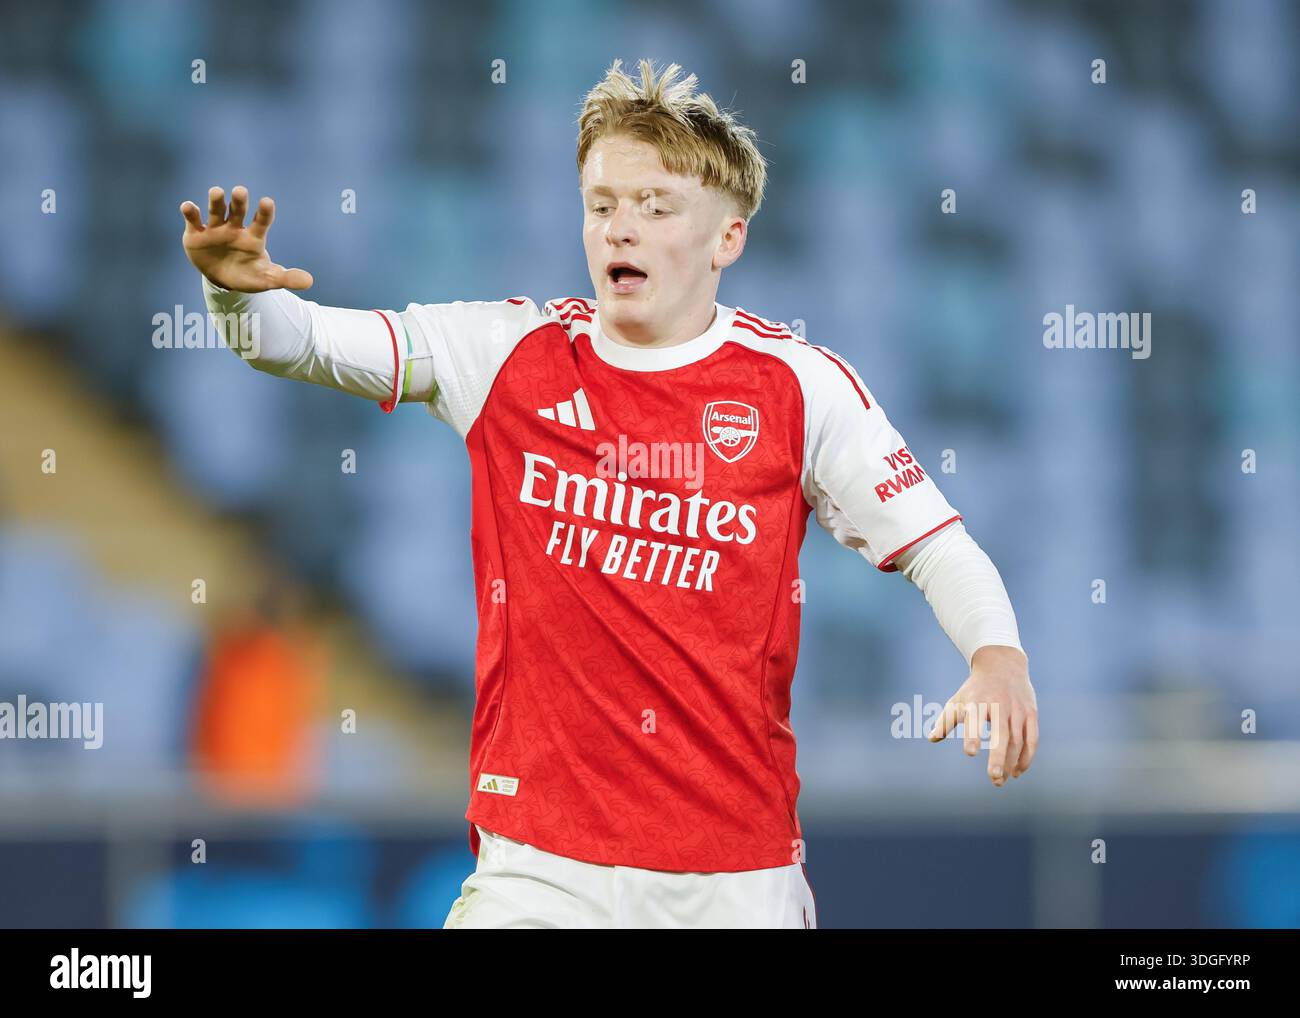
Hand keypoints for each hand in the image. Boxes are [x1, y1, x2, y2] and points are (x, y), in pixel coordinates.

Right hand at [179, 185, 313, 291]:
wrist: (222, 279)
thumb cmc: (247, 274)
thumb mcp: (266, 278)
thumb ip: (286, 278)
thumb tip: (309, 281)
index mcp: (253, 237)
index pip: (261, 221)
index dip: (264, 212)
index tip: (267, 202)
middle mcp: (235, 228)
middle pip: (238, 211)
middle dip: (239, 201)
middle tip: (240, 191)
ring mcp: (215, 228)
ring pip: (216, 210)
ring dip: (216, 201)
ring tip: (217, 191)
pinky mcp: (196, 233)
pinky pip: (193, 220)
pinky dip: (190, 212)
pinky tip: (188, 207)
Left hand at [927, 645, 1037, 786]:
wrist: (1003, 665)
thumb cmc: (975, 689)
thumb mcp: (958, 700)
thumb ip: (945, 720)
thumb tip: (932, 738)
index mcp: (978, 701)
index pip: (975, 719)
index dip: (973, 735)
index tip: (970, 753)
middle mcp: (999, 705)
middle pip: (1001, 733)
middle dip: (998, 756)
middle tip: (994, 777)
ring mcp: (1017, 710)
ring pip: (1018, 740)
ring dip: (1011, 763)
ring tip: (999, 781)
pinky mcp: (1031, 714)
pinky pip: (1032, 739)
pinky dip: (1026, 757)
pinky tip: (1017, 772)